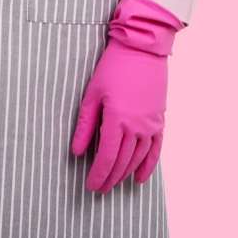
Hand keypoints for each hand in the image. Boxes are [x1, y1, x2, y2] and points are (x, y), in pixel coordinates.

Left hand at [70, 0, 181, 192]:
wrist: (142, 48)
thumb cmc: (114, 67)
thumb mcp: (92, 94)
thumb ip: (85, 125)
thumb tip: (77, 151)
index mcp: (117, 119)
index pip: (107, 157)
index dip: (98, 174)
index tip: (90, 185)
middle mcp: (136, 126)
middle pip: (122, 161)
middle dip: (110, 178)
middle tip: (99, 189)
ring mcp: (151, 124)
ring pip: (138, 158)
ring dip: (126, 174)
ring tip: (115, 183)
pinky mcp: (160, 119)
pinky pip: (156, 148)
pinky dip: (149, 165)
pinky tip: (140, 178)